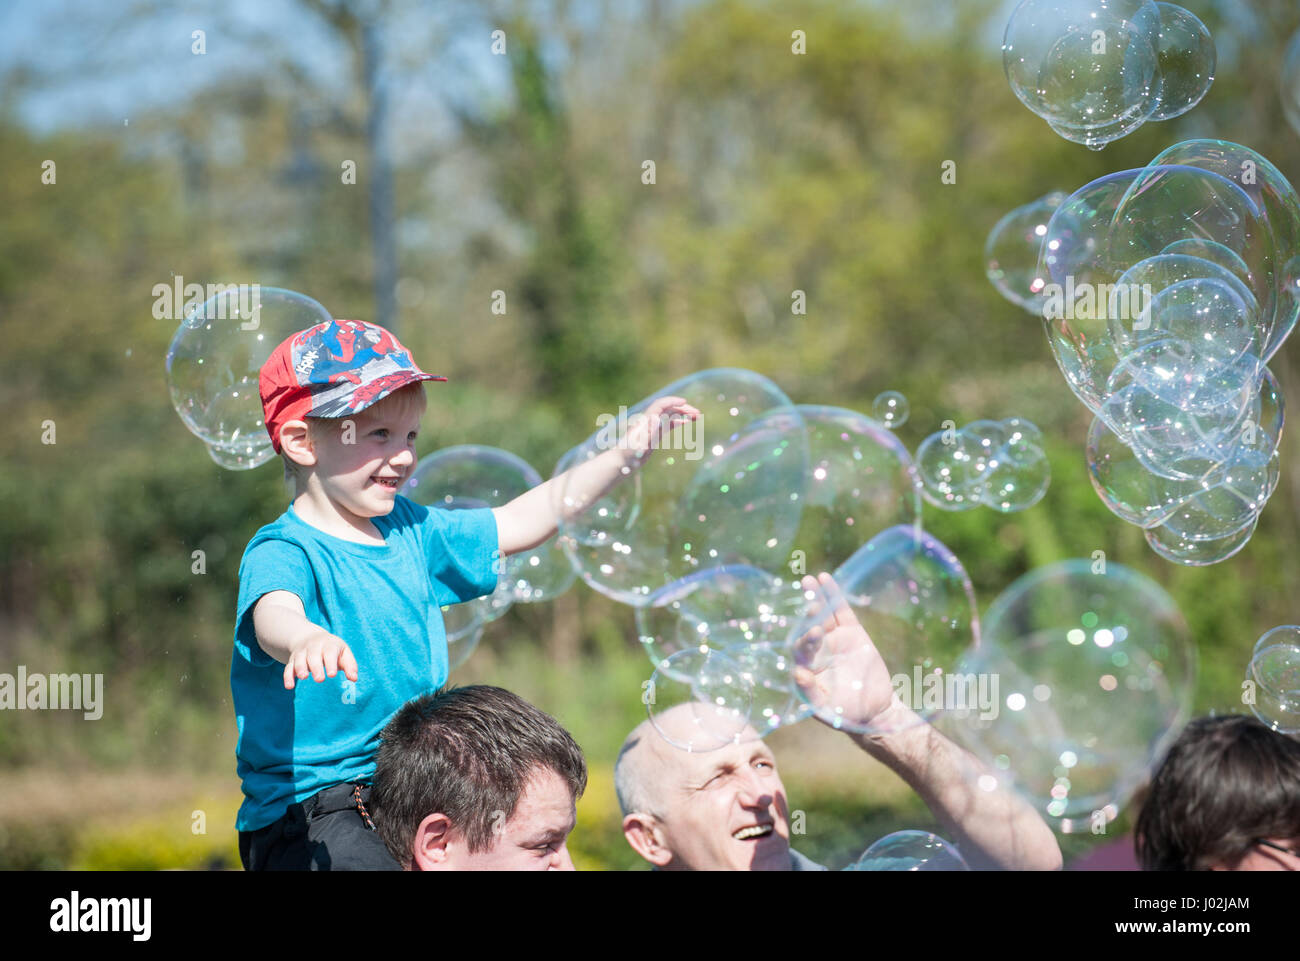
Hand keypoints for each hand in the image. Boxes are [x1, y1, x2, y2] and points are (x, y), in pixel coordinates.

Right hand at [283, 630, 358, 689]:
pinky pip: (288, 667)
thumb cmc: (332, 649)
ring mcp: (302, 653)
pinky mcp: (292, 660)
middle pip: (314, 656)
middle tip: (320, 679)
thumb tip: (354, 679)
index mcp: (329, 645)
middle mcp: (314, 647)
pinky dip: (287, 676)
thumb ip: (350, 665)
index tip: (332, 675)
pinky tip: (289, 686)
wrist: (309, 637)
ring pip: (299, 660)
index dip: (331, 663)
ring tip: (304, 677)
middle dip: (316, 667)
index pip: (330, 652)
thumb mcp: (343, 652)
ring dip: (300, 668)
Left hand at [622, 396, 700, 460]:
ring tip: (697, 416)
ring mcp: (653, 427)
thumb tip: (657, 418)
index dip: (672, 401)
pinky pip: (668, 424)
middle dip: (683, 409)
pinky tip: (687, 422)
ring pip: (670, 416)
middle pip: (668, 409)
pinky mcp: (655, 434)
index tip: (685, 402)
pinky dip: (678, 422)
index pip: (660, 405)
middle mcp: (650, 421)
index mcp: (646, 420)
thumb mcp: (639, 444)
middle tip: (698, 413)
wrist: (621, 462)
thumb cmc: (629, 454)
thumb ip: (648, 432)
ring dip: (683, 414)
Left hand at [792, 573, 895, 729]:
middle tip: (811, 604)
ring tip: (809, 580)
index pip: (801, 649)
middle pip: (809, 627)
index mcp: (806, 666)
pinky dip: (833, 595)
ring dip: (816, 598)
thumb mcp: (826, 708)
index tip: (816, 633)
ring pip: (823, 615)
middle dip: (809, 616)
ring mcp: (833, 639)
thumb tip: (796, 673)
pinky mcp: (851, 633)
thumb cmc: (844, 713)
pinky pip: (841, 611)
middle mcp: (816, 650)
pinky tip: (825, 578)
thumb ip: (810, 692)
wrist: (874, 710)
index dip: (807, 640)